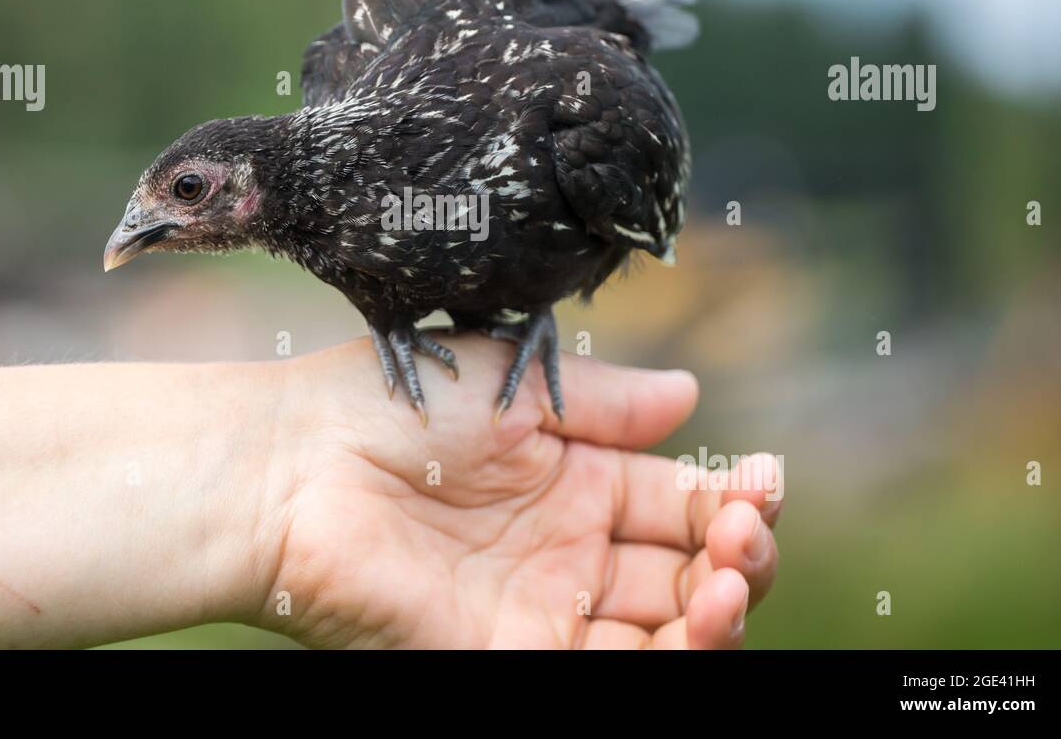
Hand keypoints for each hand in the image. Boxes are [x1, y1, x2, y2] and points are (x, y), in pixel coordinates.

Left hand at [257, 334, 782, 647]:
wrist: (297, 461)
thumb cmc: (394, 400)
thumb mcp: (516, 386)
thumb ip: (606, 403)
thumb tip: (691, 397)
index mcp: (572, 483)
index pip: (678, 505)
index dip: (731, 499)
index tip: (763, 480)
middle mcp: (567, 553)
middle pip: (685, 576)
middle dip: (738, 558)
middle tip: (744, 529)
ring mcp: (542, 610)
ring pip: (664, 635)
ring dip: (718, 614)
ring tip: (731, 576)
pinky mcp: (508, 655)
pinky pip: (612, 674)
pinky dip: (671, 659)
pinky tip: (699, 619)